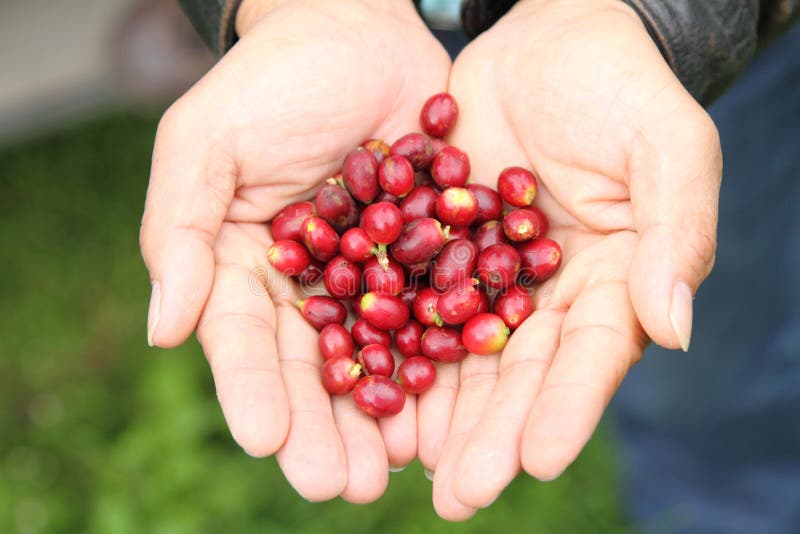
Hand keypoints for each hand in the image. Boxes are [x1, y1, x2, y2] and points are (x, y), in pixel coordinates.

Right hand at [140, 0, 449, 502]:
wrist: (354, 31)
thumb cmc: (269, 82)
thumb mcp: (206, 144)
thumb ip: (180, 232)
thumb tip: (165, 329)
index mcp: (247, 267)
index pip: (246, 341)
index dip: (254, 391)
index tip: (265, 440)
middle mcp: (310, 286)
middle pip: (317, 367)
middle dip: (326, 427)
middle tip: (344, 484)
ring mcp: (373, 275)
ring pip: (380, 355)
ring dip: (388, 413)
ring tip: (399, 468)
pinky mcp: (430, 255)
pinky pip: (439, 310)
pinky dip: (447, 356)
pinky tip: (455, 401)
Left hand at [418, 0, 721, 518]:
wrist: (546, 37)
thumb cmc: (619, 83)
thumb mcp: (666, 145)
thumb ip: (677, 233)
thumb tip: (674, 329)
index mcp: (614, 280)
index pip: (592, 355)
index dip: (567, 407)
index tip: (535, 460)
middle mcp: (550, 293)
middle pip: (521, 373)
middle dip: (492, 434)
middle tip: (459, 495)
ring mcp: (491, 276)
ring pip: (463, 354)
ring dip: (437, 411)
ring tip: (406, 467)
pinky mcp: (441, 248)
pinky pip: (413, 302)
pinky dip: (393, 344)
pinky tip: (366, 387)